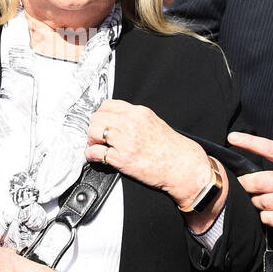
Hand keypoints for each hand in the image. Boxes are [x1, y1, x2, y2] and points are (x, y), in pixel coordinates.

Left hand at [85, 100, 213, 207]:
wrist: (181, 166)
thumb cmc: (170, 148)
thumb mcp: (153, 122)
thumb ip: (134, 119)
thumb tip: (115, 120)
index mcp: (138, 113)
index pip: (108, 105)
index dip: (101, 114)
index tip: (101, 122)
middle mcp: (130, 123)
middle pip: (97, 117)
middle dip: (94, 128)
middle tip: (97, 137)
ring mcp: (125, 141)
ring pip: (93, 131)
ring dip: (92, 140)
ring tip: (97, 146)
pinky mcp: (122, 159)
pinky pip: (96, 152)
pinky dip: (91, 155)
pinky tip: (95, 156)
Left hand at [228, 131, 272, 226]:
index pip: (269, 148)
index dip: (249, 143)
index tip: (232, 138)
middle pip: (259, 181)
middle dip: (246, 183)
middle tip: (241, 184)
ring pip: (265, 202)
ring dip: (256, 202)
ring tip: (256, 200)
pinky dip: (268, 218)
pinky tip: (267, 215)